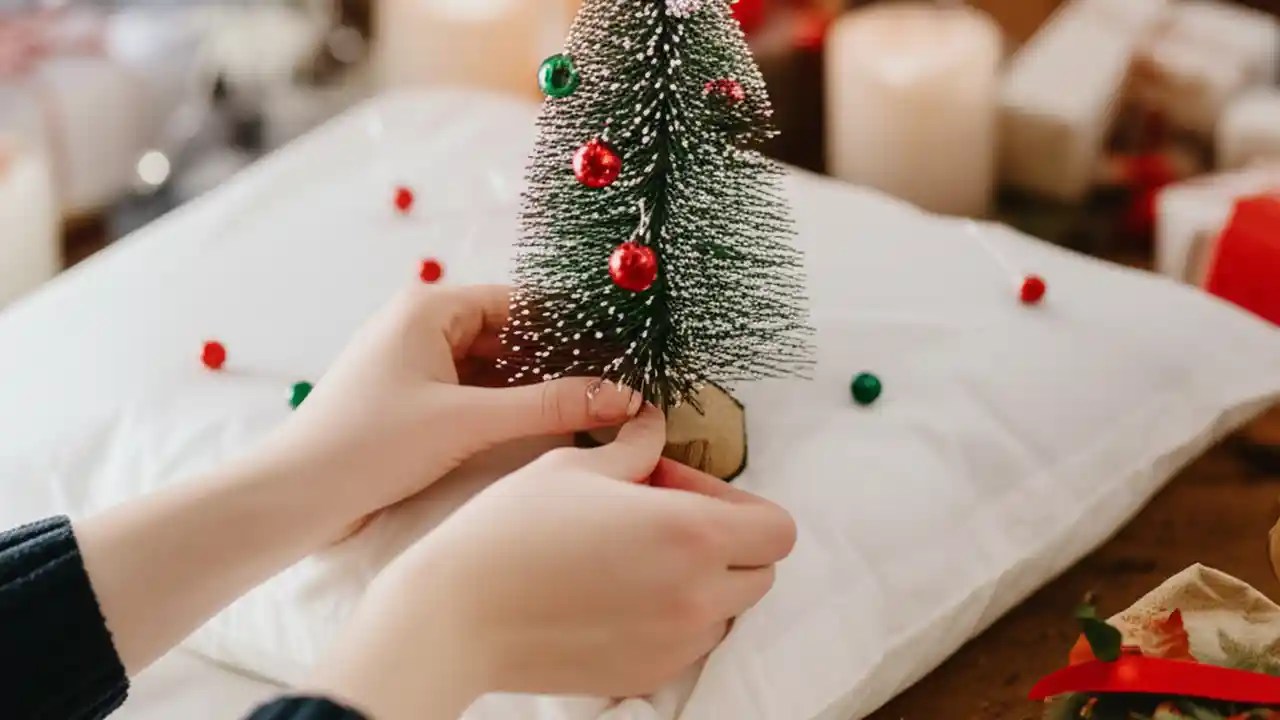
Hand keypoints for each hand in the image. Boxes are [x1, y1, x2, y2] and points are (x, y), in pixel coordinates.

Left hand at [76, 284, 641, 674]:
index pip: (521, 303)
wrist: (293, 497)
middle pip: (511, 335)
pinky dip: (507, 408)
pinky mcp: (413, 399)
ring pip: (495, 367)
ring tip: (590, 412)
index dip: (573, 329)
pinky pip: (475, 392)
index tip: (620, 355)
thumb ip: (550, 407)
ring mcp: (417, 363)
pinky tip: (544, 429)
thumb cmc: (369, 445)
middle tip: (615, 389)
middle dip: (559, 363)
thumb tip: (624, 396)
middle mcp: (423, 325)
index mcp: (430, 307)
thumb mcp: (468, 423)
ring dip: (534, 389)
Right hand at [308, 407, 797, 719]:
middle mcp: (697, 596)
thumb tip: (655, 424)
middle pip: (761, 571)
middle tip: (659, 517)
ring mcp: (675, 644)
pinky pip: (688, 643)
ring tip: (635, 557)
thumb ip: (635, 446)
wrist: (456, 616)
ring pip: (727, 610)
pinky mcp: (647, 675)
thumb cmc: (511, 531)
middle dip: (725, 541)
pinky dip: (673, 617)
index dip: (740, 503)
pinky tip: (616, 593)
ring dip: (702, 581)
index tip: (684, 490)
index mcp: (690, 534)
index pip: (778, 529)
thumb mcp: (575, 466)